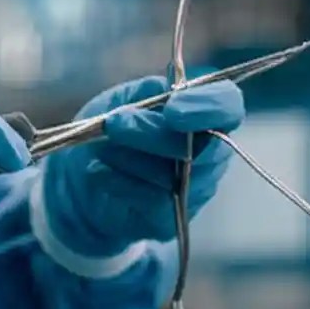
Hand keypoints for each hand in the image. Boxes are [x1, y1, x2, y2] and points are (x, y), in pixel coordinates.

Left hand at [39, 77, 244, 257]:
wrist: (81, 178)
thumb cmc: (111, 131)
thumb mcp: (120, 100)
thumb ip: (144, 93)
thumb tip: (165, 90)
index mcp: (204, 113)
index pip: (228, 106)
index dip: (208, 107)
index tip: (172, 110)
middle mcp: (211, 152)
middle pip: (205, 147)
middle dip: (155, 135)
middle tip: (114, 124)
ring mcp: (195, 190)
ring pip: (175, 177)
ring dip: (131, 158)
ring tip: (101, 148)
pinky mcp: (171, 218)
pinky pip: (153, 203)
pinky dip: (120, 183)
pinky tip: (99, 172)